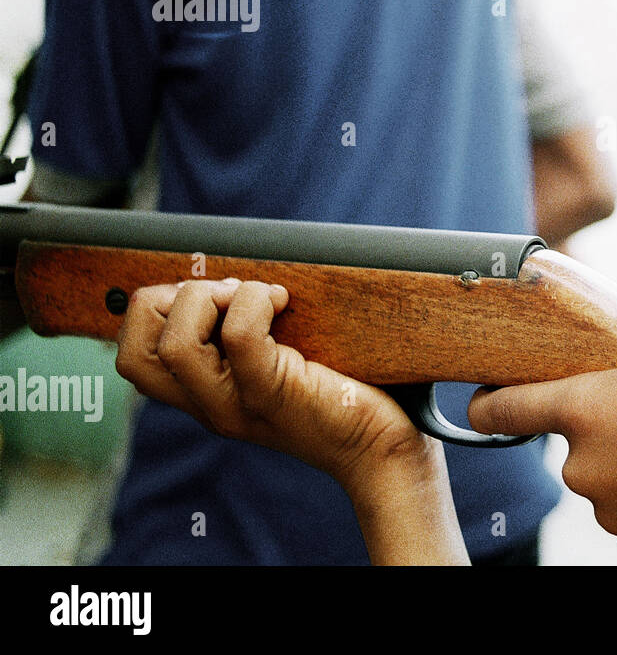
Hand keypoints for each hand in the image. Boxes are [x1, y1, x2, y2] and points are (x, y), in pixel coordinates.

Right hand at [114, 279, 424, 493]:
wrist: (381, 444)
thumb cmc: (340, 391)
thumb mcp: (278, 359)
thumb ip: (245, 331)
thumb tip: (226, 277)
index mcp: (204, 395)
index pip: (131, 357)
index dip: (156, 308)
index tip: (215, 295)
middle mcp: (208, 405)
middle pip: (133, 352)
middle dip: (171, 300)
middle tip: (231, 295)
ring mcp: (235, 405)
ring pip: (175, 343)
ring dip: (213, 298)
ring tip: (262, 299)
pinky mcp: (272, 394)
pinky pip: (239, 336)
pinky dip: (256, 301)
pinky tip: (285, 303)